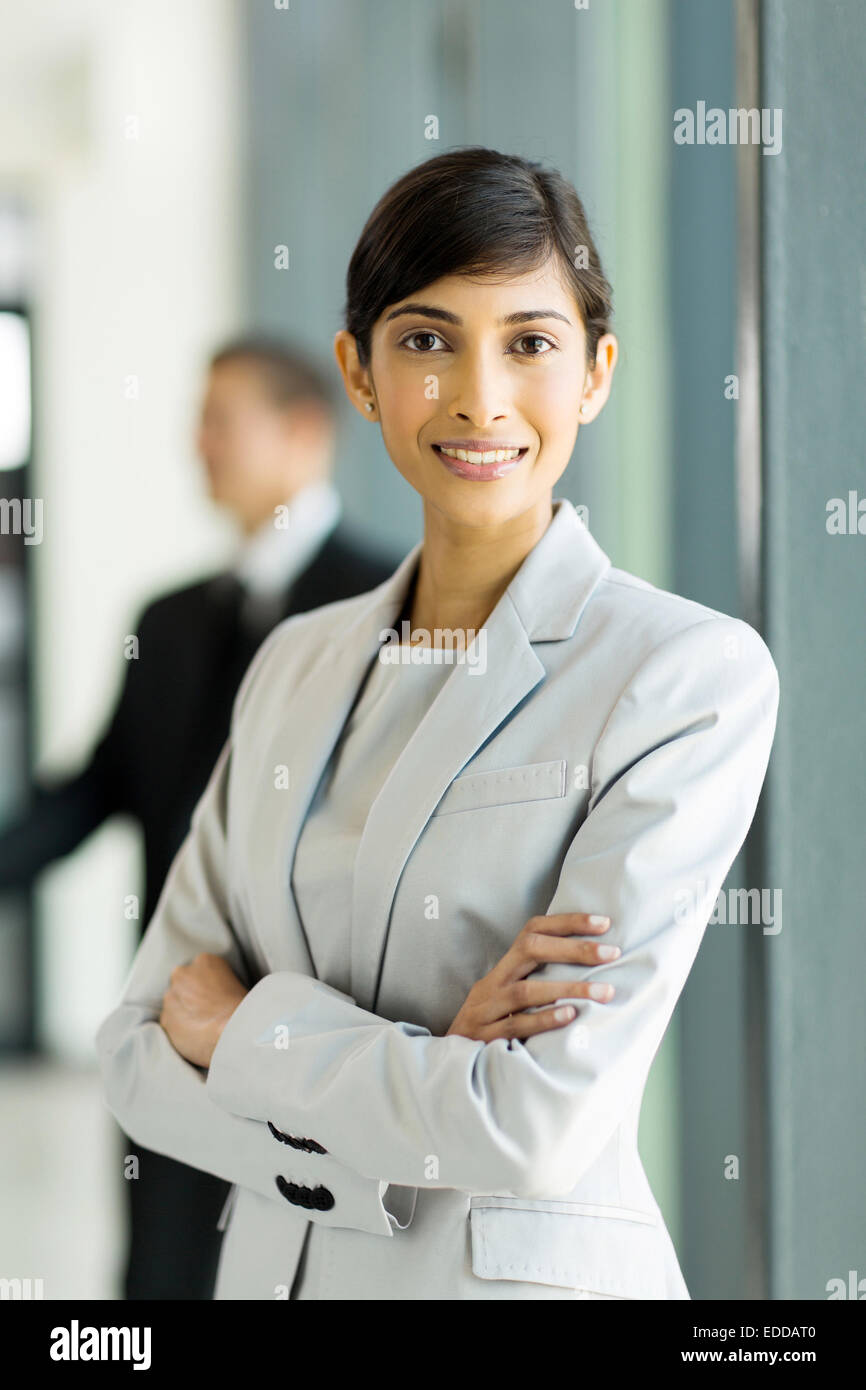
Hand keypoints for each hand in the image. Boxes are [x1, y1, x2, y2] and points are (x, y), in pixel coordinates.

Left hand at [159, 952, 248, 1068]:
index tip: (214, 997)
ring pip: (174, 1003)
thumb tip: (216, 994)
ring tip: (201, 1026)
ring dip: (183, 1012)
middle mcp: (182, 974)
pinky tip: (195, 1035)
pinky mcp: (165, 1019)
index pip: (200, 970)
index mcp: (204, 961)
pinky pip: (171, 1023)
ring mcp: (171, 996)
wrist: (232, 1031)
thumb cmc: (242, 1009)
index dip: (207, 986)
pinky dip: (179, 1028)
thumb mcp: (238, 984)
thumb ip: (220, 982)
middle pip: (182, 983)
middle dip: (190, 996)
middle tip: (206, 1011)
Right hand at [446, 913, 617, 1044]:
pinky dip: (544, 1019)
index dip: (567, 922)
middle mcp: (493, 983)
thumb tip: (590, 968)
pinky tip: (570, 1016)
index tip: (604, 923)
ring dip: (568, 988)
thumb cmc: (491, 1025)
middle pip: (530, 950)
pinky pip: (515, 1025)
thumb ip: (538, 981)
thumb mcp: (508, 998)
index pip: (532, 931)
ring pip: (525, 991)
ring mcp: (486, 1010)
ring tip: (604, 992)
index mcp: (502, 969)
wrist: (448, 1059)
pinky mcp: (484, 1038)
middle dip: (573, 949)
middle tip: (612, 952)